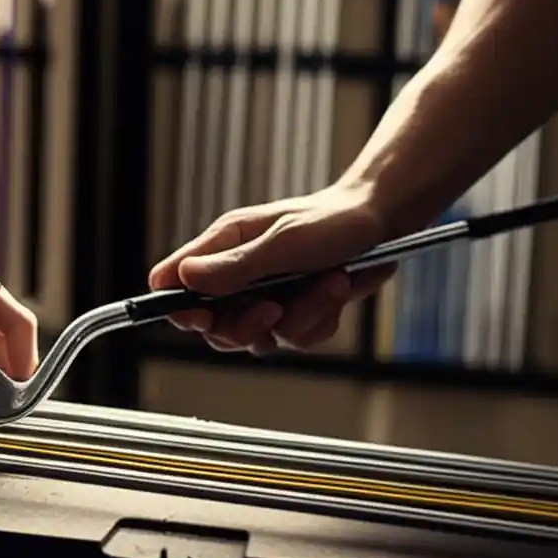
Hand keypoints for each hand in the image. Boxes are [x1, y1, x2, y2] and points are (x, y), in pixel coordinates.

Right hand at [147, 184, 399, 354]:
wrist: (383, 222)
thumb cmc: (331, 219)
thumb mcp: (282, 241)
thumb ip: (234, 264)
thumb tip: (184, 277)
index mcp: (223, 247)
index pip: (173, 282)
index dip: (177, 307)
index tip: (200, 316)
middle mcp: (238, 276)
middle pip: (213, 326)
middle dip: (246, 325)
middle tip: (273, 308)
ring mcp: (266, 297)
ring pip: (260, 337)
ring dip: (299, 316)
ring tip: (328, 283)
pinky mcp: (296, 312)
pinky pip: (296, 338)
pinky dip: (320, 319)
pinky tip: (337, 289)